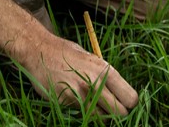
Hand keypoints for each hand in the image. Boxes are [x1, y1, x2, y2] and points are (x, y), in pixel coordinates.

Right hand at [13, 33, 138, 115]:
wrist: (38, 50)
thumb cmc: (65, 53)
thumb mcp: (91, 58)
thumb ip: (105, 76)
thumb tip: (120, 94)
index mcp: (104, 70)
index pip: (131, 98)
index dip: (129, 103)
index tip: (123, 102)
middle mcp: (95, 83)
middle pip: (120, 113)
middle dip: (117, 112)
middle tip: (109, 107)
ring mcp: (81, 94)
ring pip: (103, 118)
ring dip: (101, 115)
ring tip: (93, 103)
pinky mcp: (67, 102)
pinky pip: (84, 115)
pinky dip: (84, 111)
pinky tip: (76, 99)